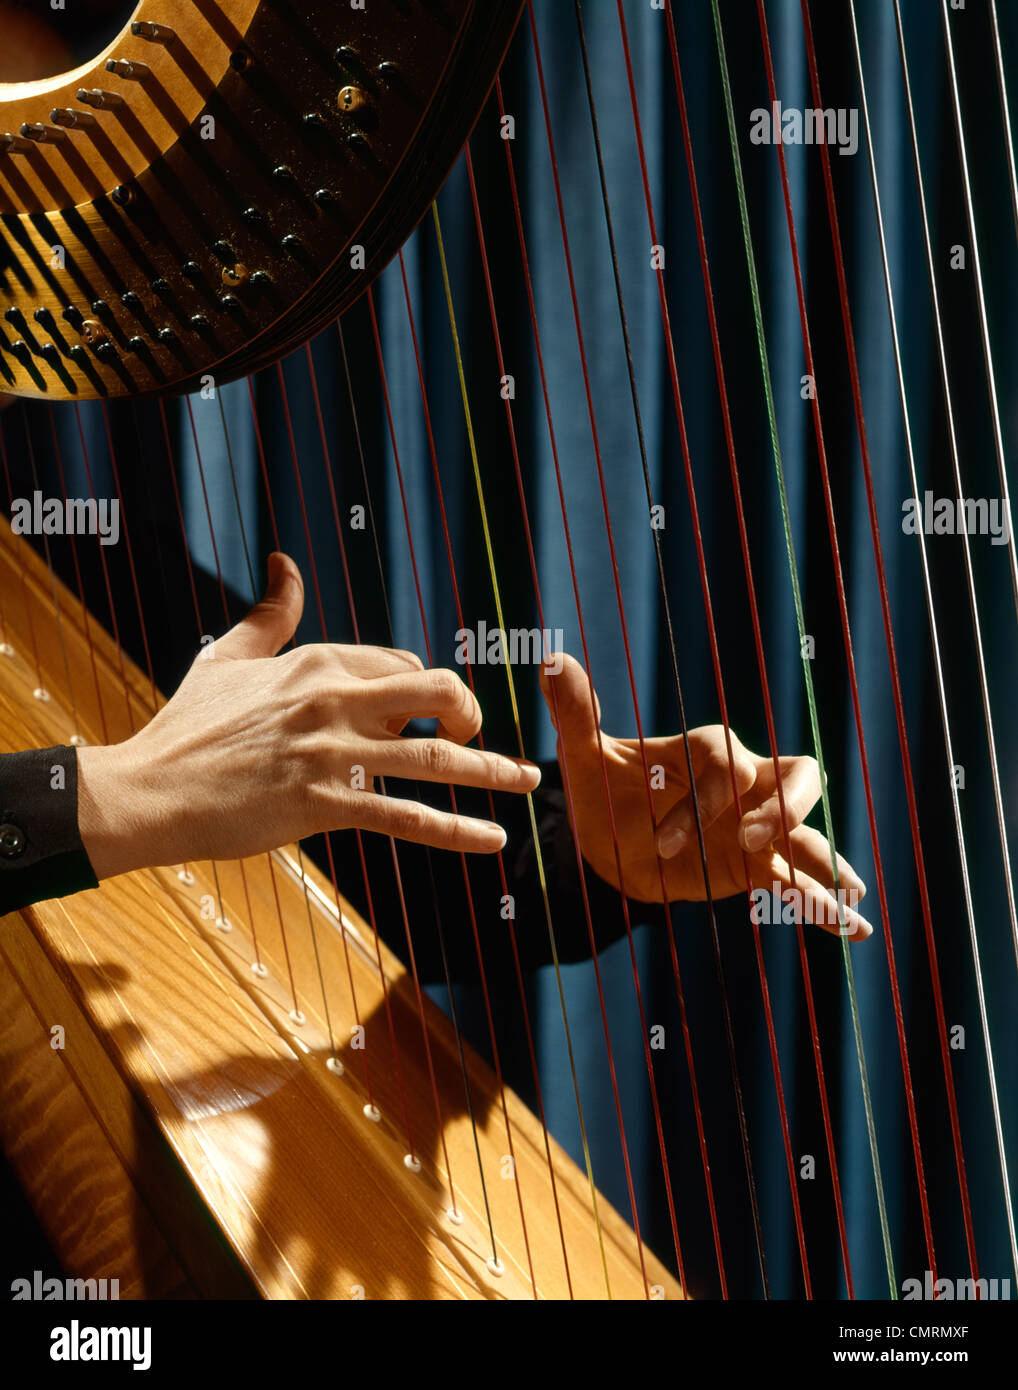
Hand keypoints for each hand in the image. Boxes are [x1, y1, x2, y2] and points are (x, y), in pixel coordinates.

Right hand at [78, 553, 538, 877]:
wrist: (148, 792)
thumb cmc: (186, 728)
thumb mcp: (227, 658)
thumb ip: (268, 615)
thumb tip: (286, 563)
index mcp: (317, 662)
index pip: (402, 665)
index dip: (427, 694)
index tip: (433, 718)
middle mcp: (334, 700)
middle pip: (436, 692)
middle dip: (473, 713)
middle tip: (482, 737)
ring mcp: (332, 755)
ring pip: (434, 760)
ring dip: (491, 772)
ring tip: (529, 783)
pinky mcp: (323, 806)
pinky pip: (407, 820)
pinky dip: (457, 832)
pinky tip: (493, 840)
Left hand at [539, 654, 870, 940]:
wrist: (605, 840)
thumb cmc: (600, 787)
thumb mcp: (583, 756)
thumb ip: (576, 713)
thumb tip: (552, 660)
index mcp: (709, 751)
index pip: (729, 765)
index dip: (702, 801)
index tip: (663, 841)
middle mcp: (743, 784)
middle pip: (798, 776)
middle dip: (786, 808)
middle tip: (751, 842)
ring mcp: (754, 827)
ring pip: (806, 834)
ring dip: (827, 862)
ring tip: (852, 894)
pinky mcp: (753, 868)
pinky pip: (798, 881)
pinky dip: (825, 903)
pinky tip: (854, 927)